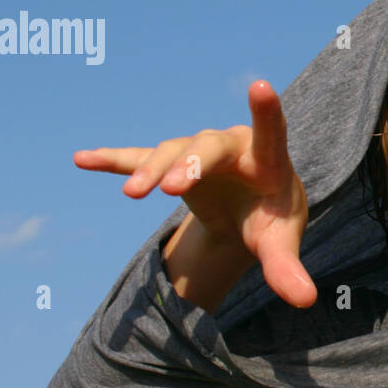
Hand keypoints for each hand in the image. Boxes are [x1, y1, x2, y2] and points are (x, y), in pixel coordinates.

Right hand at [73, 80, 316, 308]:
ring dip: (152, 170)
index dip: (265, 112)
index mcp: (267, 161)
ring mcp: (198, 153)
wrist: (250, 209)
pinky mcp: (172, 165)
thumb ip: (288, 268)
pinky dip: (114, 159)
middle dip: (189, 165)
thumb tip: (305, 301)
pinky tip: (82, 159)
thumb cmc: (272, 220)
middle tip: (170, 189)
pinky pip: (140, 157)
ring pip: (172, 152)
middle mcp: (232, 147)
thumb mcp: (280, 243)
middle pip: (208, 146)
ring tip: (134, 194)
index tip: (261, 86)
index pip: (270, 133)